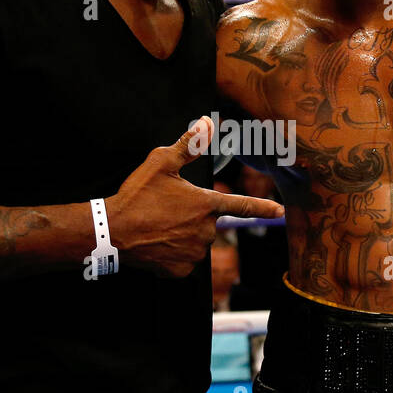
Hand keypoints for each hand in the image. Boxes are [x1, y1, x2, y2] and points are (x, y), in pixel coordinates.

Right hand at [108, 116, 284, 277]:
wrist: (112, 231)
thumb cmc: (137, 195)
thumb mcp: (160, 163)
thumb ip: (188, 144)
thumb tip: (207, 122)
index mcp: (205, 204)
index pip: (241, 205)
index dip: (263, 208)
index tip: (281, 211)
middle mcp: (205, 230)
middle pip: (207, 223)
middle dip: (191, 218)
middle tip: (164, 211)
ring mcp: (193, 253)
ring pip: (194, 242)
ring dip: (181, 235)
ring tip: (157, 226)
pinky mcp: (180, 270)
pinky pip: (182, 260)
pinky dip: (171, 253)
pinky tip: (155, 243)